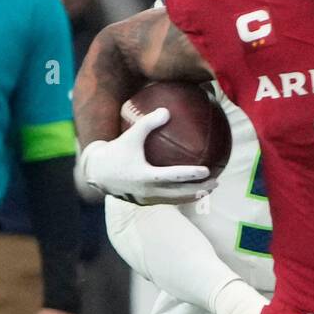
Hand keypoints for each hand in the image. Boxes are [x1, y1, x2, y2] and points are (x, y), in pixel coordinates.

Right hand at [79, 108, 212, 204]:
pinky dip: (181, 197)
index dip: (191, 174)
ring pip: (175, 201)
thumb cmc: (116, 152)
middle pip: (180, 194)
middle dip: (199, 190)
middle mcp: (148, 192)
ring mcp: (148, 200)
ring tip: (209, 190)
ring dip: (193, 196)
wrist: (97, 174)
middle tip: (216, 183)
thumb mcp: (130, 135)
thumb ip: (148, 123)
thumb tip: (167, 111)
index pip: (173, 177)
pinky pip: (168, 201)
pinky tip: (192, 191)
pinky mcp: (146, 202)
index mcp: (146, 177)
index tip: (207, 171)